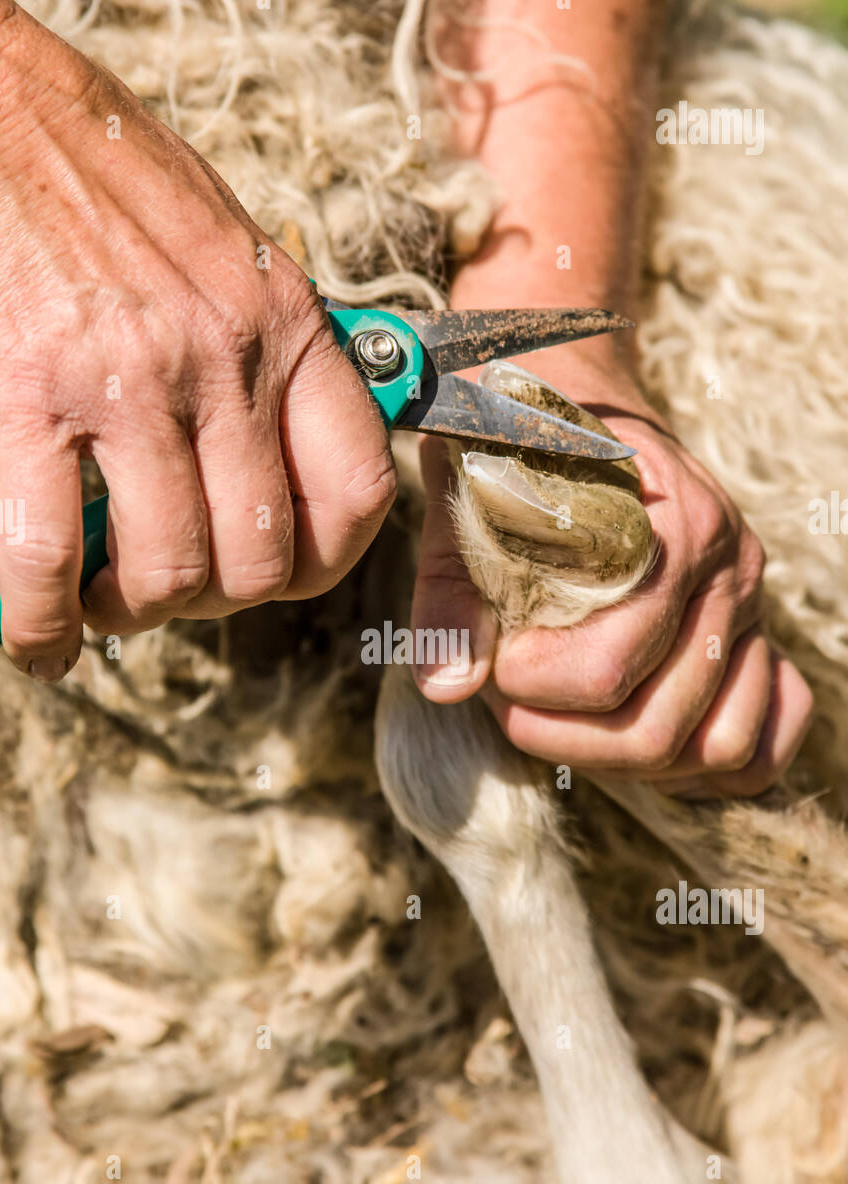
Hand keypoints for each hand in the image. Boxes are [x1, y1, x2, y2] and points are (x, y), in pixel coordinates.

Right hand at [0, 5, 394, 679]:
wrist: (1, 108)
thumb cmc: (118, 188)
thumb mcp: (235, 260)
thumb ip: (269, 361)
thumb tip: (272, 469)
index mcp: (290, 326)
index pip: (355, 493)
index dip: (322, 565)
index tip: (279, 576)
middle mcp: (224, 358)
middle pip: (257, 558)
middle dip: (211, 601)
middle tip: (168, 590)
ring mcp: (129, 380)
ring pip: (166, 572)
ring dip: (131, 615)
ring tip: (101, 604)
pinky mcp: (29, 394)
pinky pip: (52, 555)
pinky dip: (46, 624)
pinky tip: (42, 637)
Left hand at [410, 356, 812, 798]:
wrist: (573, 386)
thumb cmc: (514, 441)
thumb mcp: (464, 497)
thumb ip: (451, 591)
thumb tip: (449, 685)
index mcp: (667, 528)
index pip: (606, 670)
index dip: (529, 692)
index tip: (490, 665)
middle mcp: (726, 568)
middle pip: (662, 727)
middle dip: (566, 737)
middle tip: (511, 702)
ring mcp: (749, 604)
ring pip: (721, 744)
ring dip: (630, 760)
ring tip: (566, 721)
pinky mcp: (754, 631)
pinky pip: (771, 727)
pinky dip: (715, 761)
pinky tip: (647, 746)